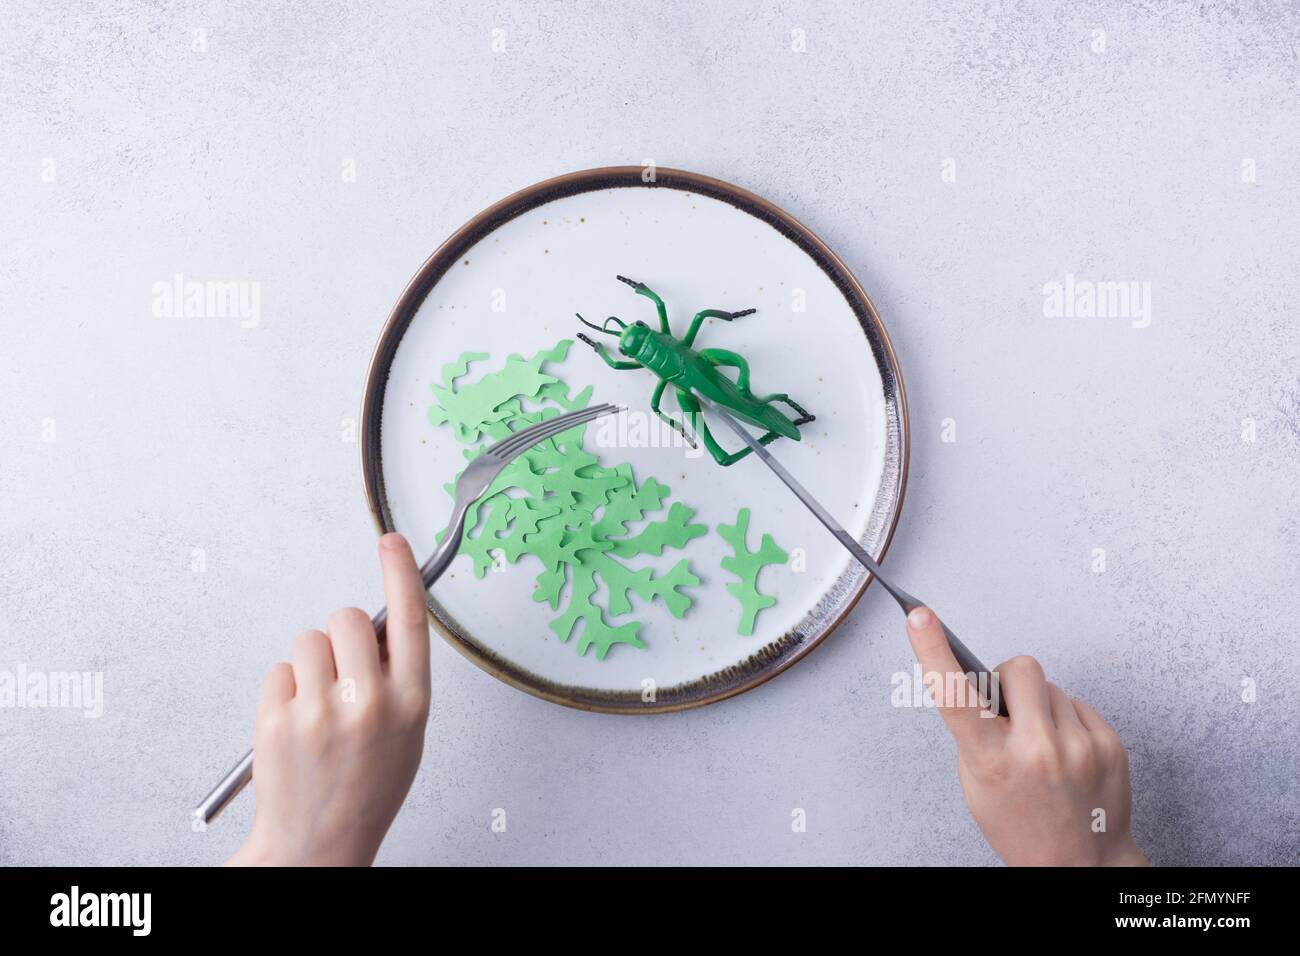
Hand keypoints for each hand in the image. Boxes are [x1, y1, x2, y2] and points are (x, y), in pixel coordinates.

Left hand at [227, 533, 430, 865]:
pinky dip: (285, 689)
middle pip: (348, 618)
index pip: (410, 620)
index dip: (401, 572)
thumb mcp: (408, 732)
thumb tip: (382, 628)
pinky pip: (279, 671)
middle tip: (343, 671)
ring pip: (308, 641)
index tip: (391, 542)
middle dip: (343, 634)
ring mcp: (320, 712)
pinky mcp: (279, 721)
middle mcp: (369, 703)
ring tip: (318, 707)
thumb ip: (399, 679)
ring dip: (311, 663)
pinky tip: (296, 724)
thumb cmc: (367, 787)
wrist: (319, 842)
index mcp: (411, 703)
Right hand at [906, 607, 1146, 866]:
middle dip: (1009, 680)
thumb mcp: (976, 783)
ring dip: (1041, 705)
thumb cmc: (1021, 825)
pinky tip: (1067, 751)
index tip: (919, 616)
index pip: (954, 695)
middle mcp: (1036, 751)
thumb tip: (979, 683)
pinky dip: (1068, 721)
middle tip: (1009, 711)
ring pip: (1051, 685)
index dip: (932, 650)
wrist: (1083, 864)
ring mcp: (1078, 747)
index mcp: (991, 761)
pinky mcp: (1108, 745)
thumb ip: (974, 732)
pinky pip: (1079, 704)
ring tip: (1043, 744)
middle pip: (1018, 667)